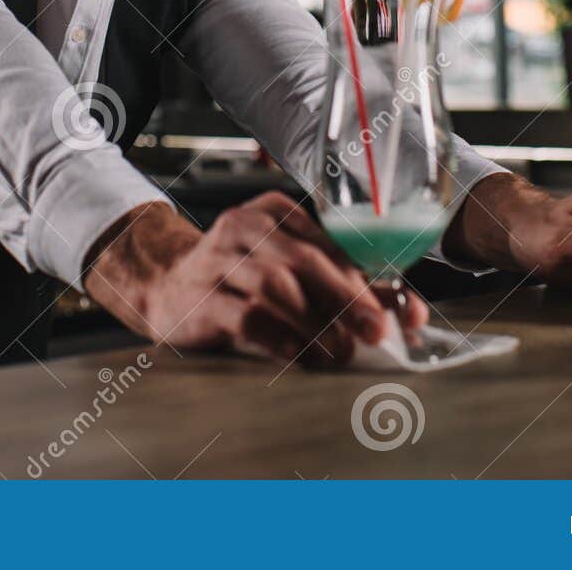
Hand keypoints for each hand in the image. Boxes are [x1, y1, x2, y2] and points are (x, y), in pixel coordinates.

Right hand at [83, 192, 427, 364]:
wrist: (165, 287)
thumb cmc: (240, 280)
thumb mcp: (287, 268)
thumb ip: (342, 284)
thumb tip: (405, 310)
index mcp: (275, 213)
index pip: (330, 243)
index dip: (368, 279)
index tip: (397, 314)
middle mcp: (245, 228)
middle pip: (305, 261)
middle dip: (347, 300)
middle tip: (375, 333)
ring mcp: (219, 262)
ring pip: (276, 288)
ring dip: (316, 324)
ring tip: (340, 352)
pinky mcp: (202, 298)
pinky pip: (247, 317)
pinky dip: (281, 340)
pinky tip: (301, 358)